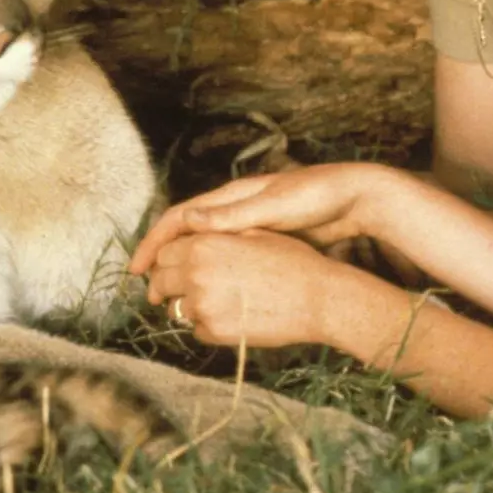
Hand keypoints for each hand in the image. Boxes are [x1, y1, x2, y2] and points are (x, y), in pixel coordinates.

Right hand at [129, 163, 390, 276]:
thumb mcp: (272, 206)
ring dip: (183, 269)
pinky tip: (208, 292)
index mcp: (231, 196)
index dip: (155, 242)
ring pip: (203, 247)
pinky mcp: (263, 239)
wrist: (353, 197)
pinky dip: (209, 273)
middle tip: (148, 290)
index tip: (138, 268)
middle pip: (185, 234)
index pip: (180, 218)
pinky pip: (225, 257)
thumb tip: (189, 218)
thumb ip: (232, 214)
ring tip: (171, 296)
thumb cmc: (314, 197)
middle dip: (163, 259)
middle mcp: (234, 208)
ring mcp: (248, 224)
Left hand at [144, 229, 349, 348]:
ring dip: (186, 306)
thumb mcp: (253, 233)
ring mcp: (203, 305)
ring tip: (209, 304)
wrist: (316, 298)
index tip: (171, 268)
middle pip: (160, 282)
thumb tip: (194, 233)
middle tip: (174, 291)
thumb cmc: (291, 260)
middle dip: (165, 286)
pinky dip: (205, 325)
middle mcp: (196, 273)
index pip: (164, 253)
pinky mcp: (214, 332)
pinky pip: (195, 330)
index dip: (166, 261)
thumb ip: (217, 234)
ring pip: (175, 309)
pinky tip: (228, 317)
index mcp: (204, 244)